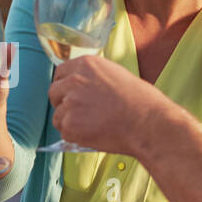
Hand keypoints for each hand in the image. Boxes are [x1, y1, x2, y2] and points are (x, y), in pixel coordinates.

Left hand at [47, 56, 179, 155]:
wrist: (148, 122)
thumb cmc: (141, 101)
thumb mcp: (117, 75)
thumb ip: (95, 79)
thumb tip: (85, 89)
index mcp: (86, 64)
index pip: (60, 73)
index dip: (65, 86)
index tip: (70, 95)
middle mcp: (74, 80)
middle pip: (54, 92)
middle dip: (63, 104)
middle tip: (79, 114)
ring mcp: (70, 103)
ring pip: (58, 115)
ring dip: (70, 122)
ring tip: (93, 126)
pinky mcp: (70, 124)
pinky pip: (65, 132)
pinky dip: (76, 137)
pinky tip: (95, 134)